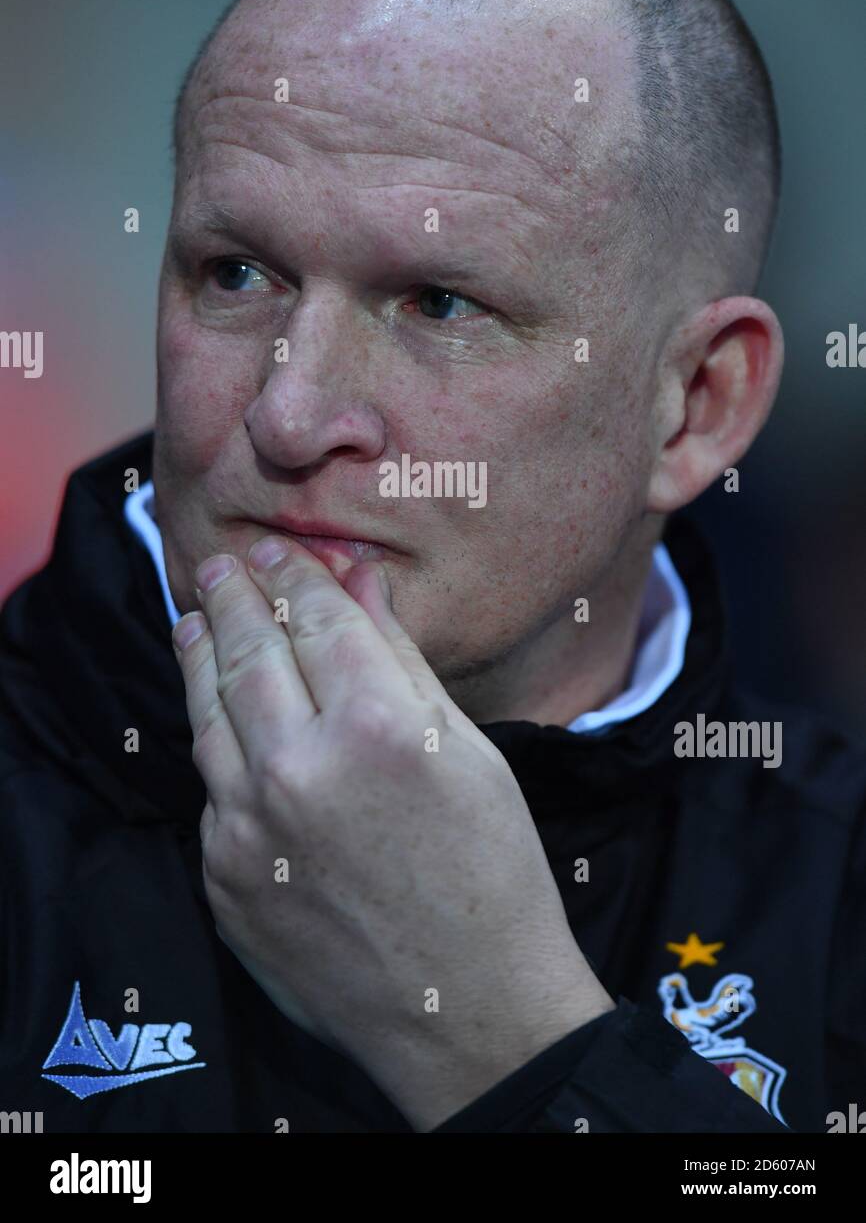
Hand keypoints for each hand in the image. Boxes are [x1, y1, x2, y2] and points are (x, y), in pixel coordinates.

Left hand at [172, 536, 613, 1129]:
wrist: (467, 1012)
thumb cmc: (493, 874)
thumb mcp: (466, 752)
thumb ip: (400, 660)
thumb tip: (358, 581)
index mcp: (374, 727)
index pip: (316, 620)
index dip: (295, 576)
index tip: (279, 551)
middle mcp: (298, 769)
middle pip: (249, 654)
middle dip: (235, 598)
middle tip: (223, 564)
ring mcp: (248, 829)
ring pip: (208, 715)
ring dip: (199, 658)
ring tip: (196, 618)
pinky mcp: (224, 879)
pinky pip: (212, 789)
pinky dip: (216, 743)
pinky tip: (218, 716)